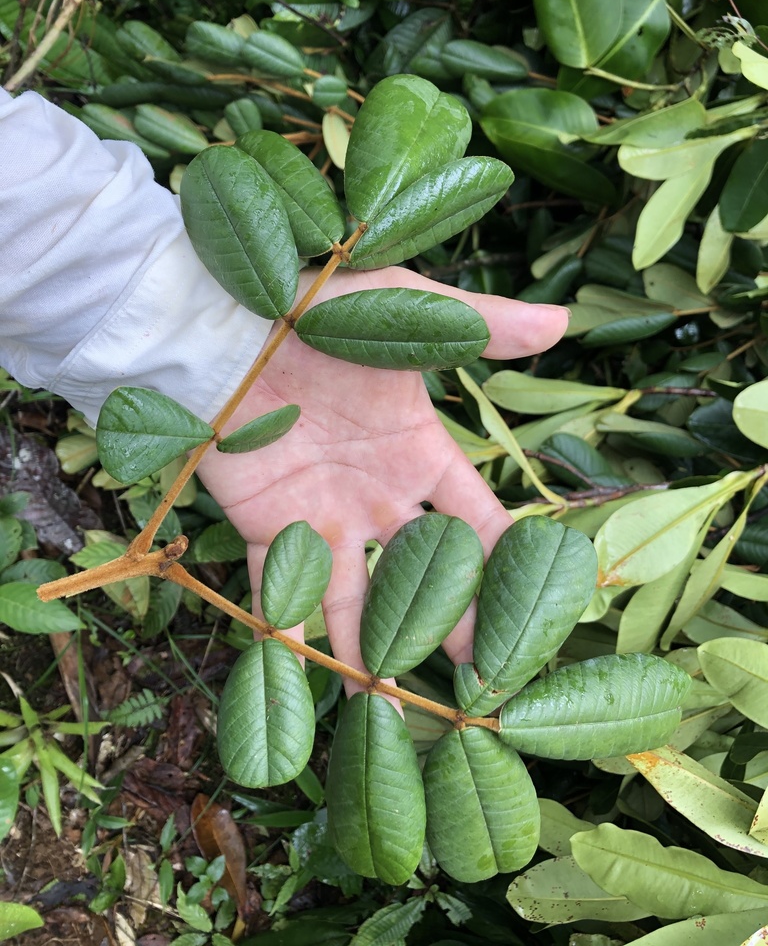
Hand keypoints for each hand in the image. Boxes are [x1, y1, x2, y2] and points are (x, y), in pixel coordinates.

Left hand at [196, 266, 568, 690]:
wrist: (226, 324)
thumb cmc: (324, 309)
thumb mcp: (412, 312)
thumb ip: (483, 326)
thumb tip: (565, 323)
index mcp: (418, 452)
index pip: (478, 523)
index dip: (509, 568)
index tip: (539, 618)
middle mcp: (378, 498)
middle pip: (426, 579)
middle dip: (452, 630)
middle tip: (482, 688)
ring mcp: (323, 519)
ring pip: (359, 602)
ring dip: (379, 655)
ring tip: (401, 715)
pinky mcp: (265, 528)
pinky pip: (280, 593)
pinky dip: (292, 636)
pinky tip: (315, 687)